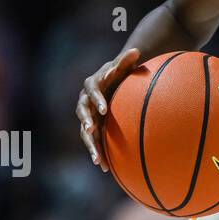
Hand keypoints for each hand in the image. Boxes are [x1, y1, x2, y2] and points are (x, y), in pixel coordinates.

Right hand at [76, 47, 140, 172]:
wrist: (112, 84)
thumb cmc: (119, 74)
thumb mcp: (122, 67)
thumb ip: (126, 60)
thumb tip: (136, 50)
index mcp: (92, 86)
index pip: (92, 92)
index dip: (96, 99)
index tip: (103, 109)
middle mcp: (85, 102)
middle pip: (82, 114)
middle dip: (86, 123)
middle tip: (91, 130)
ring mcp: (87, 117)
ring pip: (85, 133)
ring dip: (90, 145)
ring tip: (97, 160)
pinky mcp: (92, 129)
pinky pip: (93, 142)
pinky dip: (99, 153)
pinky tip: (106, 169)